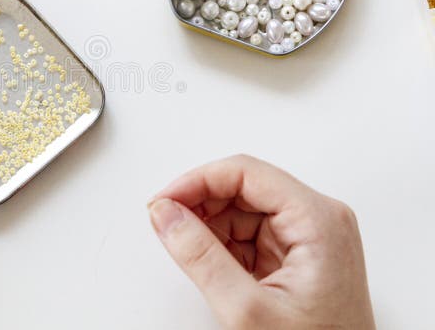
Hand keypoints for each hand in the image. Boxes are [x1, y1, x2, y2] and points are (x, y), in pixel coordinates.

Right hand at [149, 155, 374, 329]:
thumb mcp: (247, 310)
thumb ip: (200, 257)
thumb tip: (166, 215)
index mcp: (318, 220)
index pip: (246, 173)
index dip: (198, 181)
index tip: (165, 200)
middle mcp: (318, 220)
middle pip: (243, 187)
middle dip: (201, 204)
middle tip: (166, 222)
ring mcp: (308, 237)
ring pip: (241, 210)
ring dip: (209, 228)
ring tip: (195, 257)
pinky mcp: (295, 255)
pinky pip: (248, 234)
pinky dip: (223, 247)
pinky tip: (214, 267)